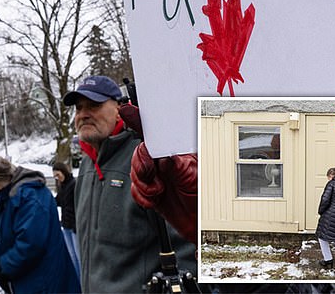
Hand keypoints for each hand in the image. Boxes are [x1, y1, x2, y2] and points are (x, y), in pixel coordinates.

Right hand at [120, 102, 198, 239]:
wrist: (200, 223)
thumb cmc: (206, 198)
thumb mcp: (195, 178)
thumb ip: (179, 165)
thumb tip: (166, 156)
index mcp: (177, 151)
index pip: (157, 132)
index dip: (141, 120)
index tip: (128, 111)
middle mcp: (165, 160)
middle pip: (140, 151)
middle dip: (141, 164)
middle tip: (151, 175)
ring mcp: (156, 174)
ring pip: (134, 170)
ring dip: (143, 183)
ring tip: (158, 191)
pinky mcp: (149, 189)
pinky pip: (134, 188)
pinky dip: (142, 195)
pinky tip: (153, 199)